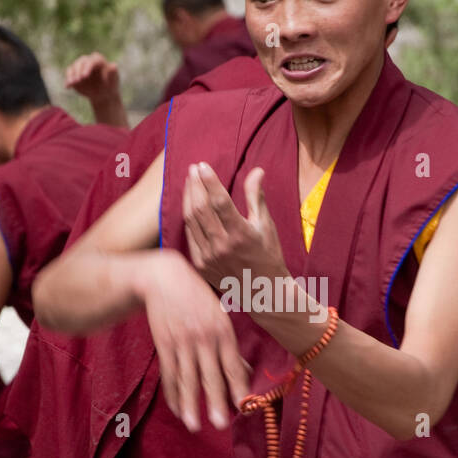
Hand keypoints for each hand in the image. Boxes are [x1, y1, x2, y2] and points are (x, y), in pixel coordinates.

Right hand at [65, 52, 120, 110]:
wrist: (103, 95)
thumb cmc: (110, 86)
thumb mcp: (113, 81)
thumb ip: (112, 73)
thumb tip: (114, 65)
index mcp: (99, 60)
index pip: (92, 61)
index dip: (87, 67)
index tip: (84, 76)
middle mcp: (88, 61)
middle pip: (81, 62)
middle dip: (78, 70)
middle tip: (78, 80)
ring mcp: (81, 66)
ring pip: (73, 67)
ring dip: (71, 75)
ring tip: (71, 83)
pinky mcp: (74, 73)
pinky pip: (69, 74)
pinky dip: (68, 80)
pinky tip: (67, 87)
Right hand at [143, 251, 248, 430]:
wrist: (164, 279)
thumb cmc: (198, 299)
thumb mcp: (219, 317)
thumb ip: (230, 347)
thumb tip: (246, 373)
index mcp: (222, 331)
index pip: (232, 365)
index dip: (238, 387)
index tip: (244, 407)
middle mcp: (203, 338)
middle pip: (210, 375)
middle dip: (215, 401)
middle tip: (220, 424)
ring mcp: (182, 343)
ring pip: (187, 379)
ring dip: (190, 404)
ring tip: (194, 425)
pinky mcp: (164, 345)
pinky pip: (169, 374)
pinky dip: (172, 394)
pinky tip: (177, 409)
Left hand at [182, 163, 288, 294]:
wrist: (263, 292)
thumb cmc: (268, 256)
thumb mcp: (266, 225)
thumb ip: (256, 197)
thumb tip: (257, 170)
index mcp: (241, 234)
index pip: (220, 201)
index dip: (210, 181)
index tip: (203, 165)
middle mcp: (222, 246)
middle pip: (201, 208)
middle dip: (195, 185)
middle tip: (194, 169)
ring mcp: (209, 257)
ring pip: (191, 221)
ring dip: (188, 198)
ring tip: (190, 181)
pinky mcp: (201, 265)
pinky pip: (190, 236)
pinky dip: (189, 218)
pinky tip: (190, 205)